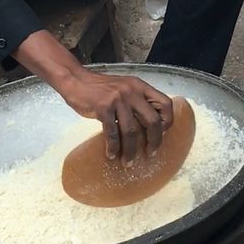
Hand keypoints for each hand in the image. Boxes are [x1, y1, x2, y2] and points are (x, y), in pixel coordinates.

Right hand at [58, 69, 173, 165]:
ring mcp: (118, 99)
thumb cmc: (100, 88)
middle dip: (154, 141)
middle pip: (152, 121)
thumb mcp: (124, 88)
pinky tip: (112, 154)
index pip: (165, 104)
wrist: (76, 80)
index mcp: (140, 86)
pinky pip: (112, 132)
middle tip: (150, 153)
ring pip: (131, 131)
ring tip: (128, 162)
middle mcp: (132, 91)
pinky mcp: (103, 107)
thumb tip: (149, 127)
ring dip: (131, 150)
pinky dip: (113, 147)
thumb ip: (137, 101)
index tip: (161, 134)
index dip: (167, 121)